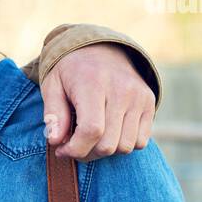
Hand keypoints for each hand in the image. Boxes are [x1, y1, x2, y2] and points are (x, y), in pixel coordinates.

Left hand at [41, 43, 154, 160]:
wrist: (101, 48)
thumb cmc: (71, 71)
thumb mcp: (52, 85)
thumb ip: (53, 114)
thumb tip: (56, 141)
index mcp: (93, 83)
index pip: (91, 130)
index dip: (75, 149)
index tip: (62, 150)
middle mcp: (121, 90)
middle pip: (108, 144)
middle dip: (86, 153)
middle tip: (73, 146)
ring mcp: (139, 97)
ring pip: (125, 146)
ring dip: (105, 150)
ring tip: (90, 139)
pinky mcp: (150, 102)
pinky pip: (140, 141)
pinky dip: (124, 144)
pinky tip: (109, 133)